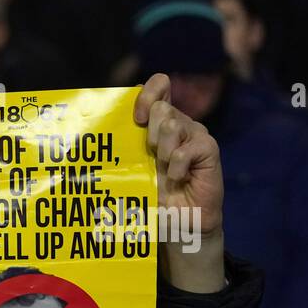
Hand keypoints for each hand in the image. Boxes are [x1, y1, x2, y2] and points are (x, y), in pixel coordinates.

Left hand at [134, 72, 225, 292]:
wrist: (179, 221)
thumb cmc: (153, 195)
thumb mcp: (133, 168)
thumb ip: (124, 148)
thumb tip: (98, 134)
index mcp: (159, 123)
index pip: (159, 85)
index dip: (148, 94)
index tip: (137, 119)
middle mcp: (179, 123)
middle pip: (162, 107)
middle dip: (150, 132)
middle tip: (152, 155)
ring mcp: (195, 135)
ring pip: (173, 124)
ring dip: (163, 151)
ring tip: (165, 170)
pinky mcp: (208, 149)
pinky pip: (188, 148)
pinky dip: (177, 166)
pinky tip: (177, 178)